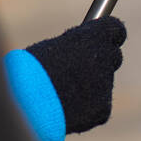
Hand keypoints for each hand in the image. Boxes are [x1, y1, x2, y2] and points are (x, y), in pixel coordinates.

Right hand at [5, 17, 126, 140]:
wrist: (25, 105)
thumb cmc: (26, 73)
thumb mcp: (48, 50)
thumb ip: (71, 49)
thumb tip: (77, 51)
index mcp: (93, 37)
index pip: (115, 30)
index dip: (107, 37)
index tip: (102, 41)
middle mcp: (106, 58)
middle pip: (112, 56)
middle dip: (100, 62)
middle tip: (79, 71)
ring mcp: (107, 85)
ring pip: (104, 83)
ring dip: (89, 87)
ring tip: (62, 94)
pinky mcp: (103, 109)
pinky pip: (99, 106)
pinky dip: (86, 109)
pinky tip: (66, 110)